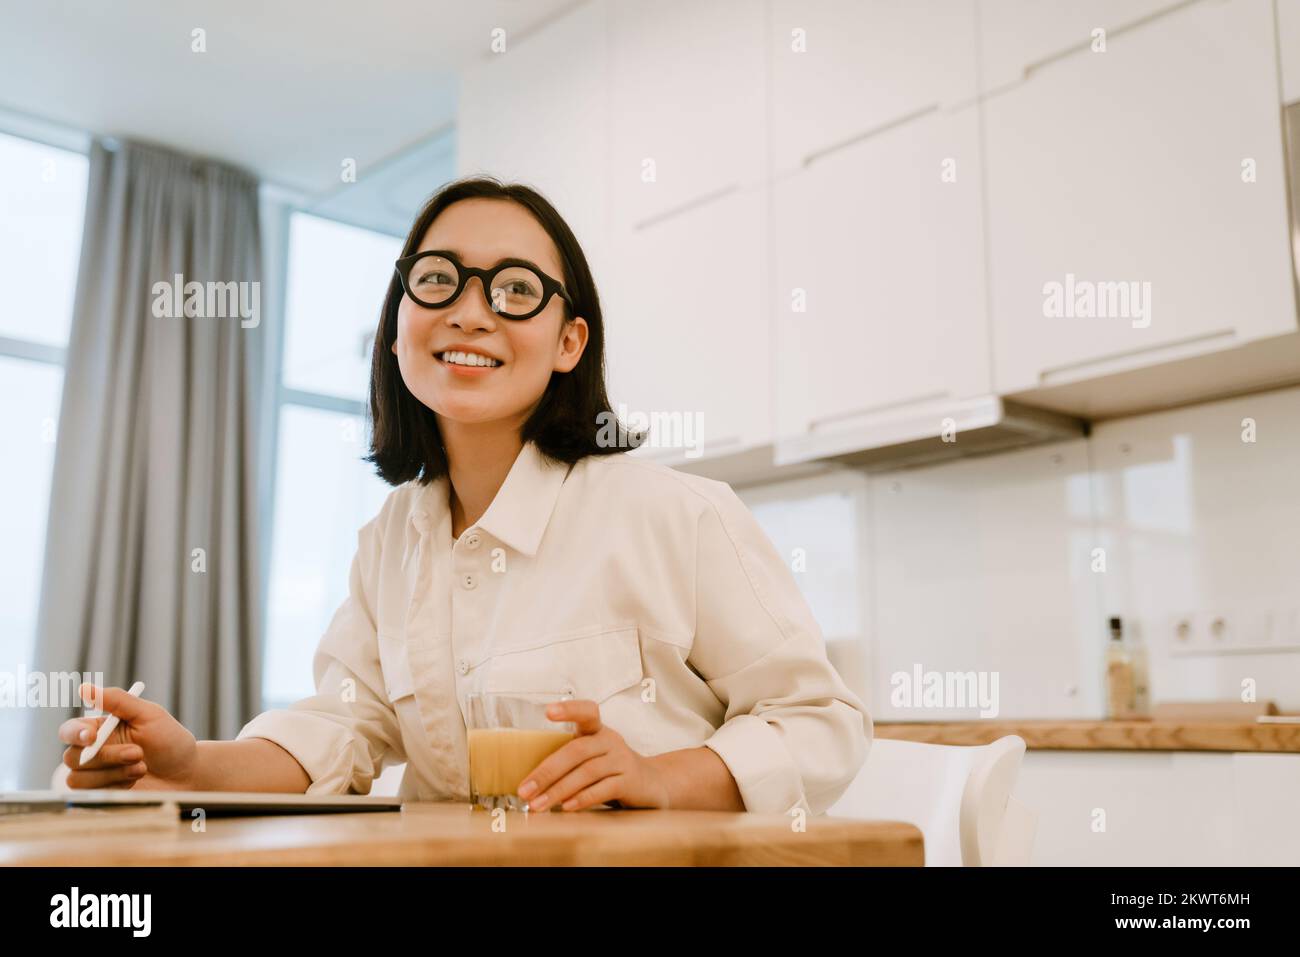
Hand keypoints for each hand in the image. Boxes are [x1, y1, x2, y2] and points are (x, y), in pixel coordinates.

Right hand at [58, 683, 199, 789]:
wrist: (185, 774)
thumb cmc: (169, 740)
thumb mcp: (149, 715)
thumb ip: (118, 701)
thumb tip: (84, 688)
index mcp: (99, 729)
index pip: (70, 731)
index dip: (75, 734)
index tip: (92, 737)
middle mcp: (92, 752)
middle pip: (72, 758)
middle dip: (106, 757)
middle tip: (138, 753)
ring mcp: (95, 776)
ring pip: (79, 780)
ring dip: (113, 774)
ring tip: (142, 767)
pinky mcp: (100, 796)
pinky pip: (91, 796)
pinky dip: (116, 788)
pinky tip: (135, 782)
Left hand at [516, 699, 668, 811]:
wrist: (651, 784)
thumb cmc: (609, 770)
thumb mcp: (591, 757)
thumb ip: (567, 761)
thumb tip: (529, 781)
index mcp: (597, 730)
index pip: (586, 711)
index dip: (569, 709)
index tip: (548, 712)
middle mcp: (610, 741)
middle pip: (576, 751)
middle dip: (546, 772)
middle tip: (524, 791)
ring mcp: (622, 760)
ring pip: (587, 773)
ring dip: (559, 791)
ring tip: (538, 805)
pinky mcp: (630, 781)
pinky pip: (604, 789)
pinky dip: (582, 799)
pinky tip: (566, 807)